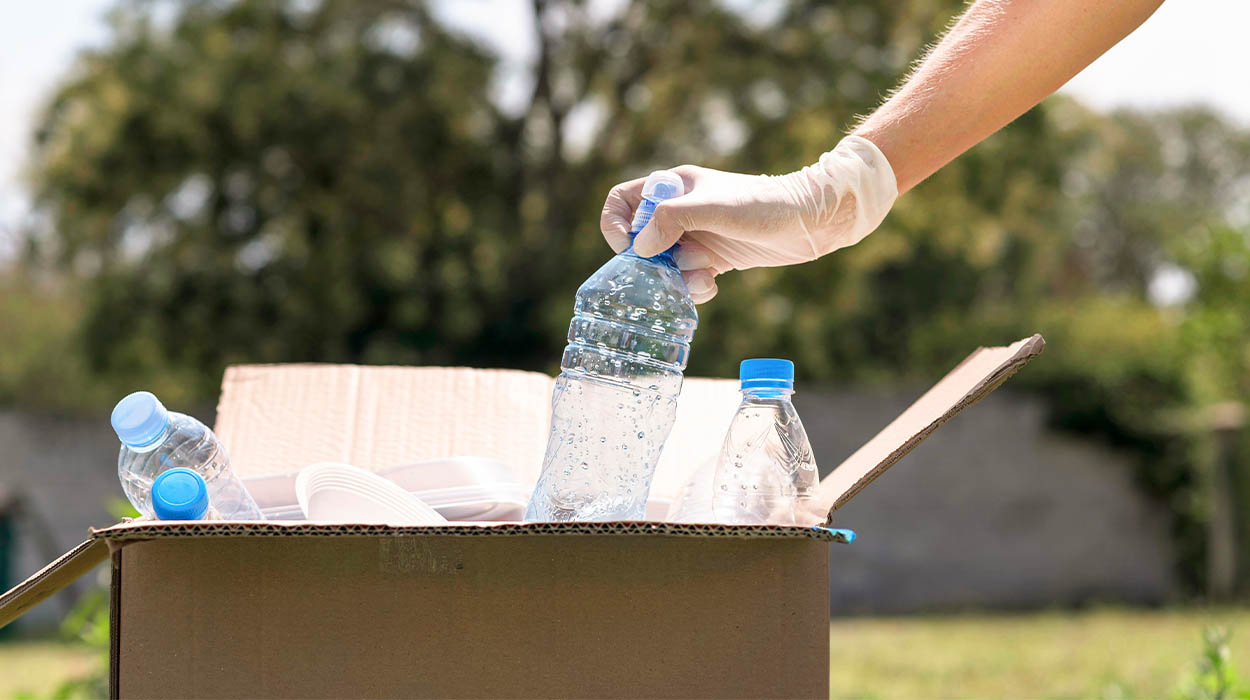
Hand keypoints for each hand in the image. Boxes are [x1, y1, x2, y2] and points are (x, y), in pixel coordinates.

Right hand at [599, 136, 896, 302]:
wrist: (811, 221)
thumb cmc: (763, 206)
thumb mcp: (713, 208)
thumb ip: (671, 220)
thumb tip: (641, 247)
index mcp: (674, 187)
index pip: (623, 200)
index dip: (616, 224)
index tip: (630, 248)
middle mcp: (681, 210)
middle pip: (642, 240)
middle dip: (651, 263)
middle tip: (667, 273)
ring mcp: (698, 234)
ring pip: (665, 265)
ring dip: (676, 279)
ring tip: (702, 279)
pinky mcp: (715, 257)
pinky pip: (688, 277)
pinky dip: (694, 287)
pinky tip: (713, 285)